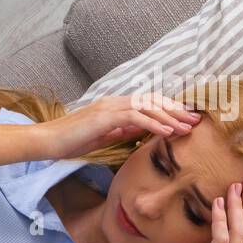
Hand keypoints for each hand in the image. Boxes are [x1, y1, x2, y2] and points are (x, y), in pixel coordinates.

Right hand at [38, 92, 200, 158]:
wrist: (46, 141)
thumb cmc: (70, 141)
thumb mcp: (102, 136)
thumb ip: (121, 130)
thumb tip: (141, 130)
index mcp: (114, 105)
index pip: (148, 103)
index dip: (169, 109)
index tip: (186, 118)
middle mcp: (114, 101)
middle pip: (153, 101)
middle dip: (176, 110)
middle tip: (196, 120)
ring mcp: (109, 107)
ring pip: (147, 107)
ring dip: (170, 117)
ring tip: (187, 127)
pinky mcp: (104, 117)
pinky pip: (135, 118)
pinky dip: (153, 124)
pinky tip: (168, 132)